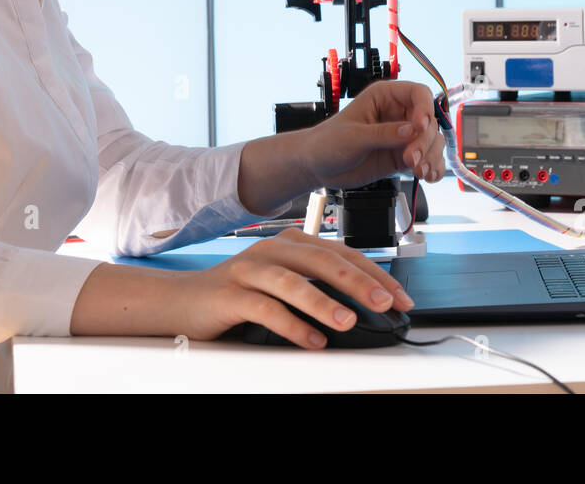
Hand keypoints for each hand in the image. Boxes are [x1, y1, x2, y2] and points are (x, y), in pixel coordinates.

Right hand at [168, 227, 414, 347]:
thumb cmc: (239, 292)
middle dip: (359, 283)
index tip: (400, 297)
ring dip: (325, 303)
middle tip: (386, 303)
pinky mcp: (231, 294)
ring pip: (294, 282)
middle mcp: (272, 249)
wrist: (183, 300)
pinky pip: (266, 308)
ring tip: (349, 321)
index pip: (342, 254)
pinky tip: (312, 341)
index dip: (375, 273)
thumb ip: (316, 284)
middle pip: (323, 262)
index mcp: (291, 242)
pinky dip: (293, 325)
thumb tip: (365, 305)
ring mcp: (249, 269)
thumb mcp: (283, 281)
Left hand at [300, 79, 443, 189]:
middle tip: (412, 159)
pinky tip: (428, 176)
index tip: (421, 127)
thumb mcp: (354, 137)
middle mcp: (398, 114)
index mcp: (385, 97)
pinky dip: (432, 167)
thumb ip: (384, 134)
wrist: (317, 167)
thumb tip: (413, 130)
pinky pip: (427, 159)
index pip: (417, 93)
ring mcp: (402, 136)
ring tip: (419, 172)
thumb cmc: (328, 142)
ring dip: (431, 157)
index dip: (425, 108)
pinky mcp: (403, 156)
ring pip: (432, 142)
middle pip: (429, 122)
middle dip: (425, 141)